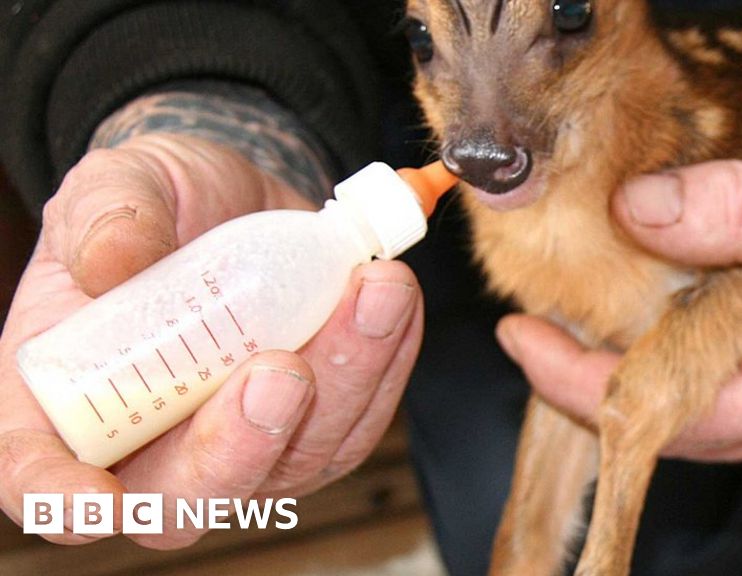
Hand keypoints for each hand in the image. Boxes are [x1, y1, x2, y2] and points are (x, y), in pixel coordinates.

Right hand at [0, 133, 422, 547]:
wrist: (234, 195)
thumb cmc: (158, 203)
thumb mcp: (118, 183)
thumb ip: (107, 215)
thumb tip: (114, 260)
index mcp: (65, 397)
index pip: (40, 473)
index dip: (62, 498)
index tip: (97, 497)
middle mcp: (155, 440)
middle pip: (190, 495)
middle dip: (241, 446)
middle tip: (280, 370)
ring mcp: (245, 441)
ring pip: (296, 459)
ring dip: (344, 383)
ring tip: (376, 290)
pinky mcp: (315, 424)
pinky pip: (358, 421)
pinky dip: (385, 362)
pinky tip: (393, 298)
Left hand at [496, 130, 741, 463]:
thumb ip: (739, 207)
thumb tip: (634, 211)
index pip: (662, 414)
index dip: (577, 380)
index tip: (519, 335)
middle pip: (670, 428)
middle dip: (591, 384)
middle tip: (531, 330)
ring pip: (696, 415)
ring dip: (631, 376)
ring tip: (573, 326)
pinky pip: (726, 393)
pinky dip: (675, 363)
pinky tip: (651, 321)